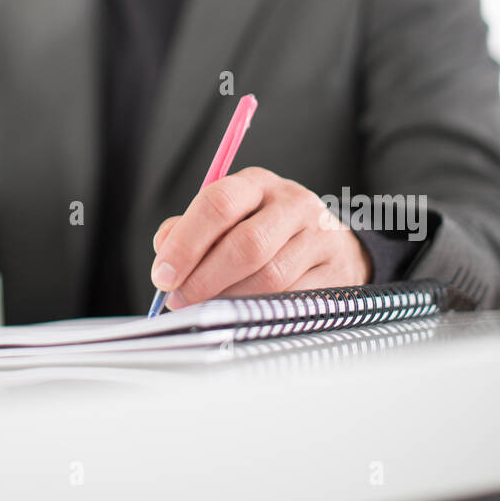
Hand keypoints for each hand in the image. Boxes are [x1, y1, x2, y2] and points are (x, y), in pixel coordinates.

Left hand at [150, 167, 372, 306]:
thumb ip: (191, 229)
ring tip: (206, 309)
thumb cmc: (266, 232)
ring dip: (230, 300)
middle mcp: (292, 204)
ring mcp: (319, 237)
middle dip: (204, 278)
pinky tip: (242, 316)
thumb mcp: (230, 218)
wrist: (332, 244)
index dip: (185, 243)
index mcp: (256, 184)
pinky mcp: (337, 272)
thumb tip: (164, 251)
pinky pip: (294, 300)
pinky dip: (261, 312)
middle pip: (245, 244)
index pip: (217, 203)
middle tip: (179, 300)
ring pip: (270, 277)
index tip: (163, 275)